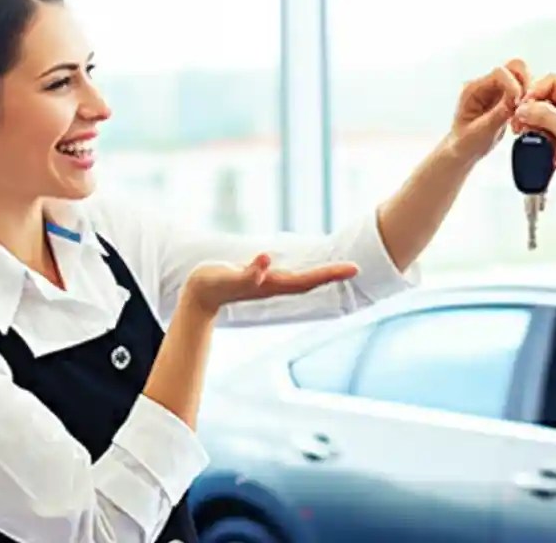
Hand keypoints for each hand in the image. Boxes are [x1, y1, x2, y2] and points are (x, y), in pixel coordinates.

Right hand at [180, 254, 359, 315]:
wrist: (200, 295)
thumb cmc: (212, 284)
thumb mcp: (228, 276)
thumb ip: (248, 271)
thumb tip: (266, 260)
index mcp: (272, 284)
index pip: (308, 279)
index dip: (330, 274)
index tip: (353, 268)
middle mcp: (276, 285)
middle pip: (311, 280)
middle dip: (333, 274)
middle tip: (355, 268)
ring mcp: (270, 283)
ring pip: (304, 279)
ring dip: (323, 275)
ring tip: (342, 270)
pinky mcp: (263, 279)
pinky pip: (293, 276)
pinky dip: (308, 273)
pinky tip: (314, 271)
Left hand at [445, 59, 530, 163]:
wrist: (463, 152)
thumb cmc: (465, 143)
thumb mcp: (482, 131)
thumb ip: (499, 113)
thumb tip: (516, 98)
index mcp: (473, 88)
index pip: (500, 72)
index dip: (513, 85)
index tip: (517, 104)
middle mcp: (486, 85)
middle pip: (514, 67)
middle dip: (525, 84)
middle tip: (527, 106)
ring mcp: (497, 90)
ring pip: (522, 78)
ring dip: (528, 95)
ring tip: (523, 115)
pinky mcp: (506, 99)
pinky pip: (524, 93)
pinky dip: (528, 103)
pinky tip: (521, 120)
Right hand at [514, 74, 555, 211]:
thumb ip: (547, 116)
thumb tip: (524, 108)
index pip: (555, 83)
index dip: (536, 91)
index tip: (523, 106)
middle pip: (546, 102)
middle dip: (531, 113)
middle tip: (520, 126)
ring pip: (544, 123)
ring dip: (534, 131)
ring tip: (529, 141)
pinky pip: (546, 141)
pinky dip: (540, 147)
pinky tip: (541, 156)